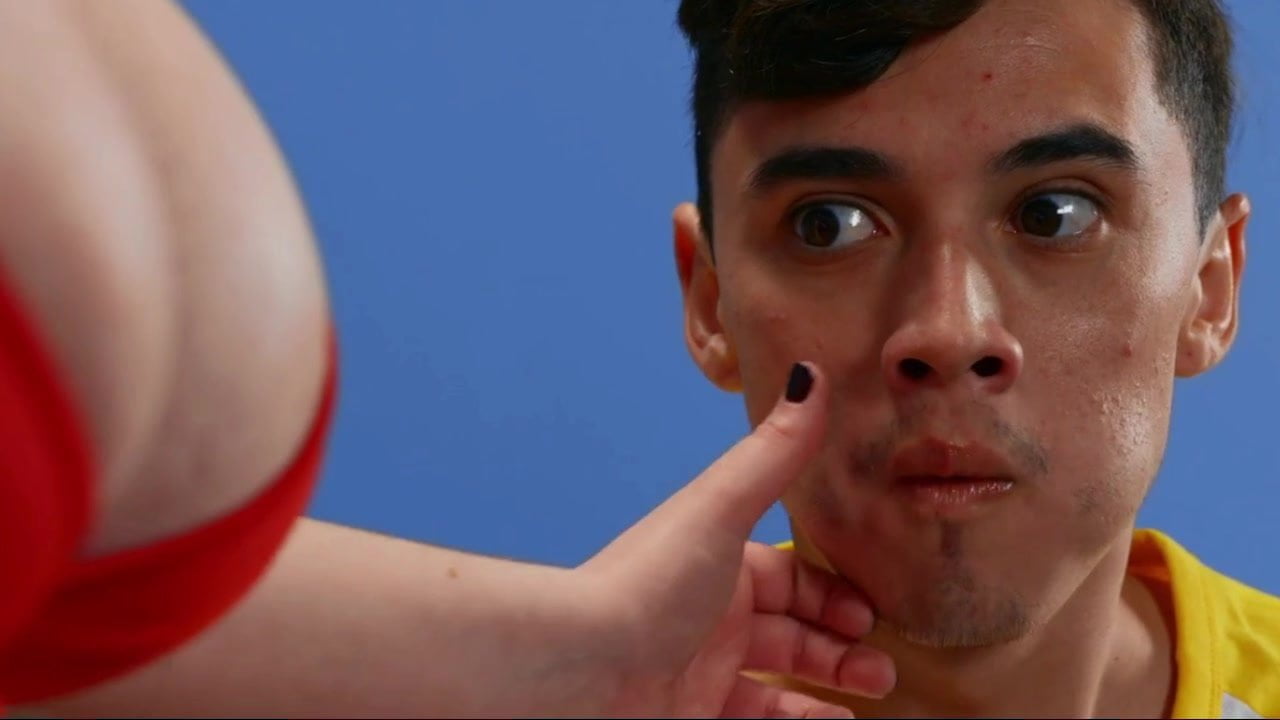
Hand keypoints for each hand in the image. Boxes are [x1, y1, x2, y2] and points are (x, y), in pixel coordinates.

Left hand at [578, 363, 893, 717]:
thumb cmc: (647, 584)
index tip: (869, 611)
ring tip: (874, 690)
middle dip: (842, 643)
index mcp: (717, 562)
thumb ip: (774, 453)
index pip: (788, 575)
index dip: (831, 592)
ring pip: (781, 679)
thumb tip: (812, 370)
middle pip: (792, 628)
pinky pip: (761, 719)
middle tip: (880, 664)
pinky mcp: (694, 716)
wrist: (581, 669)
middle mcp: (710, 615)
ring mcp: (700, 670)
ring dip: (831, 685)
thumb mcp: (721, 511)